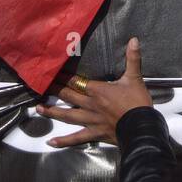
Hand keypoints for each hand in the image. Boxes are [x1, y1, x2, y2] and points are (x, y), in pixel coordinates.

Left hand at [35, 39, 152, 147]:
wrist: (142, 127)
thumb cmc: (137, 103)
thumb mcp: (135, 78)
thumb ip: (132, 59)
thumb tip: (133, 39)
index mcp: (97, 90)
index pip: (75, 81)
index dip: (63, 76)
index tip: (51, 72)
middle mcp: (90, 105)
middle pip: (68, 96)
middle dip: (54, 90)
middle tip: (40, 86)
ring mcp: (90, 121)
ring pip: (67, 116)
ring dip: (52, 112)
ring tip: (39, 108)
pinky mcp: (94, 134)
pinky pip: (76, 138)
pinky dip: (64, 141)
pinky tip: (52, 142)